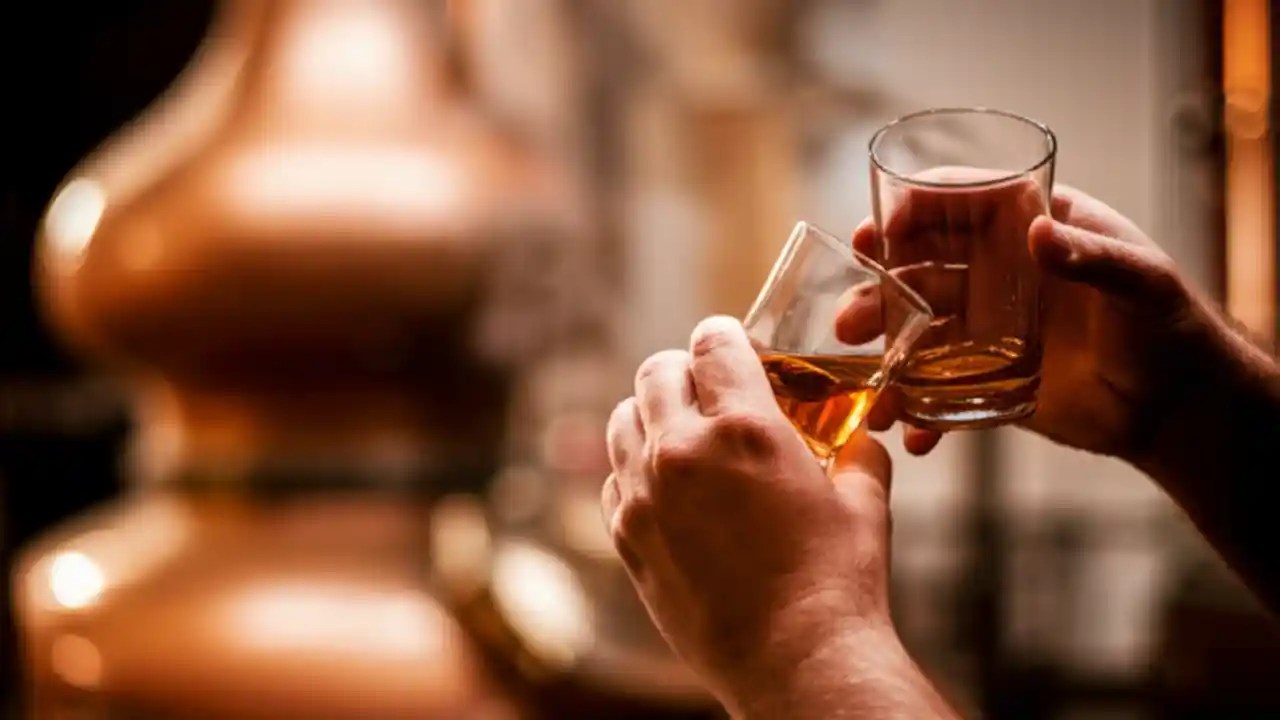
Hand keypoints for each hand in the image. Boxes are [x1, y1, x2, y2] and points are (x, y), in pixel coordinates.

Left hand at [602, 316, 908, 713]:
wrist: (796, 661)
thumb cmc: (838, 582)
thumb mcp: (863, 500)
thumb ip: (854, 451)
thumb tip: (855, 437)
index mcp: (745, 427)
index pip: (712, 341)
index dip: (724, 337)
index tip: (732, 348)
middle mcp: (682, 451)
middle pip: (656, 370)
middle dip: (685, 371)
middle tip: (709, 392)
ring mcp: (644, 494)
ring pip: (623, 419)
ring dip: (652, 415)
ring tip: (682, 437)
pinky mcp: (626, 537)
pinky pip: (612, 478)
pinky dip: (634, 471)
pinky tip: (668, 490)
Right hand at [850, 184, 1222, 464]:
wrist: (1177, 406)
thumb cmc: (1169, 325)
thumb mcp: (1142, 280)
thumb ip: (1093, 256)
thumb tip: (1037, 234)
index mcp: (1025, 230)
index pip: (955, 203)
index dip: (909, 211)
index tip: (874, 236)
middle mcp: (994, 274)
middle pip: (917, 268)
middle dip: (875, 290)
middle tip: (850, 320)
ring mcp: (985, 328)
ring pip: (914, 330)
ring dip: (880, 350)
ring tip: (864, 379)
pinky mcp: (984, 380)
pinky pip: (936, 390)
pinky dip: (915, 411)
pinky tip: (905, 430)